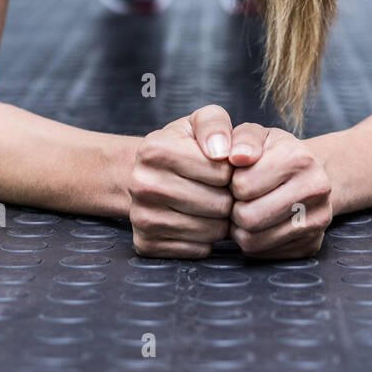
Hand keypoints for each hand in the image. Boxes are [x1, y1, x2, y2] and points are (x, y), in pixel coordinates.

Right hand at [128, 104, 233, 257]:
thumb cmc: (183, 146)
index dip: (230, 170)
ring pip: (211, 231)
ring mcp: (140, 217)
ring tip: (209, 204)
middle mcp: (142, 184)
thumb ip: (215, 124)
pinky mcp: (145, 244)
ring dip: (219, 220)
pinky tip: (196, 221)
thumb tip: (222, 152)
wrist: (149, 175)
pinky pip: (198, 250)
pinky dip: (205, 239)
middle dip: (227, 197)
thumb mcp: (199, 122)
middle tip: (218, 189)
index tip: (221, 166)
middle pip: (218, 204)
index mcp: (155, 148)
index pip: (222, 171)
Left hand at [226, 124, 332, 259]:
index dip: (232, 182)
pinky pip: (263, 255)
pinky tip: (259, 224)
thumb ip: (242, 138)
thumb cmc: (273, 153)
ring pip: (253, 241)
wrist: (308, 174)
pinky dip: (252, 242)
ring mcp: (318, 221)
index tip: (239, 176)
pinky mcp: (311, 245)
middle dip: (234, 209)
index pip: (243, 185)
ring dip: (239, 228)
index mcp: (300, 158)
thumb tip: (236, 156)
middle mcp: (316, 190)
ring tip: (245, 209)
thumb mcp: (257, 134)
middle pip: (249, 217)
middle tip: (238, 199)